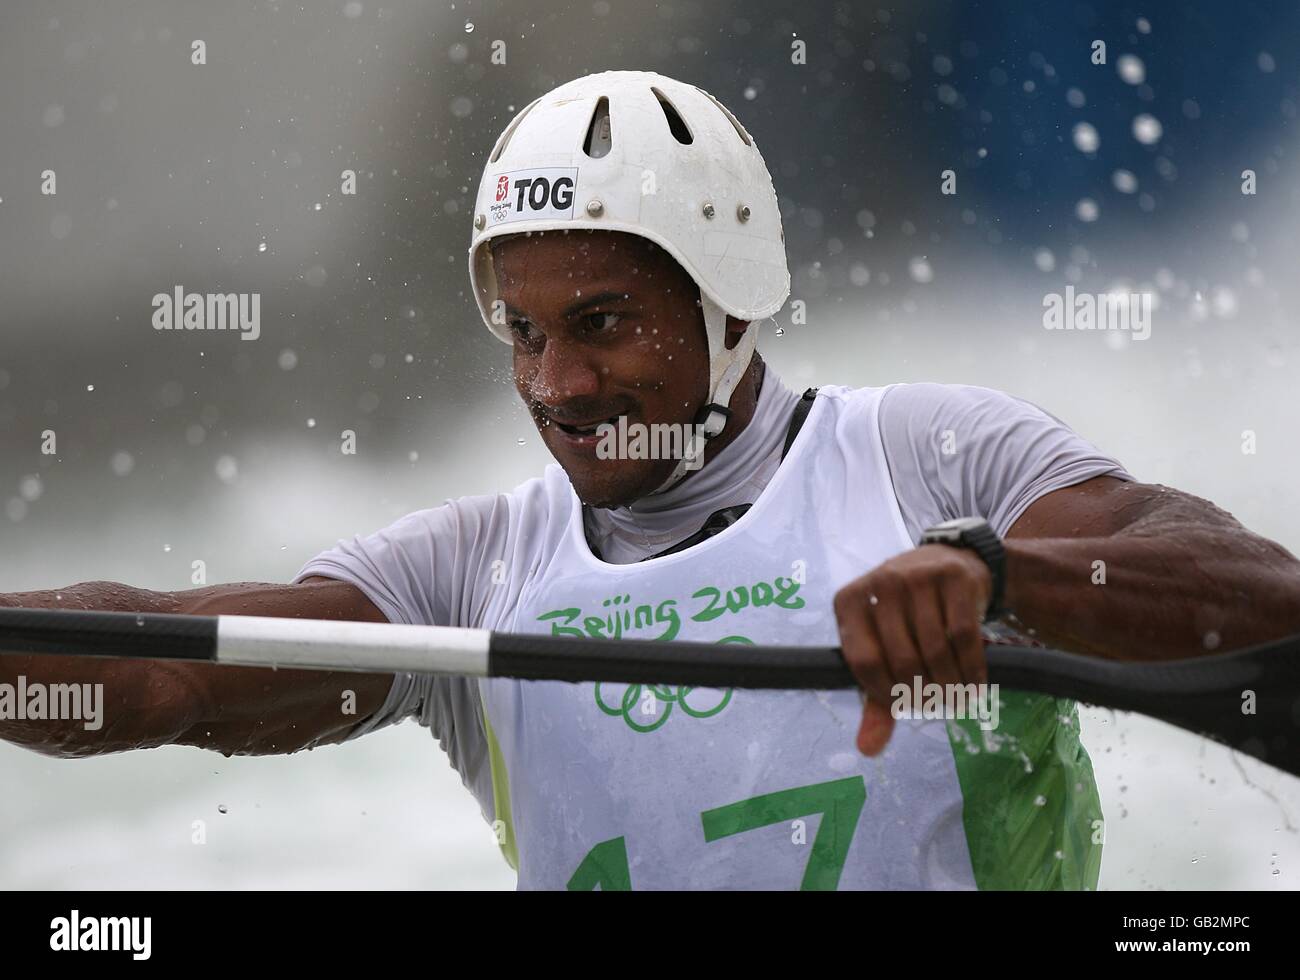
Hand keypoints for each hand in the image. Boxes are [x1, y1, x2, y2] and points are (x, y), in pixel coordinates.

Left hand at [833, 545, 991, 756]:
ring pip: (936, 649)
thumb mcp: (884, 646)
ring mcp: (916, 576)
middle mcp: (880, 584)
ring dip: (950, 685)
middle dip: (923, 693)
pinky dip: (971, 669)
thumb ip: (876, 698)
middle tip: (937, 706)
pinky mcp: (953, 578)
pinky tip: (974, 685)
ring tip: (956, 699)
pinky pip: (964, 636)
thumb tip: (868, 749)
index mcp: (849, 602)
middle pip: (902, 659)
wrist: (950, 563)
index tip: (906, 707)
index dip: (886, 695)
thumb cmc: (908, 614)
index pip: (863, 662)